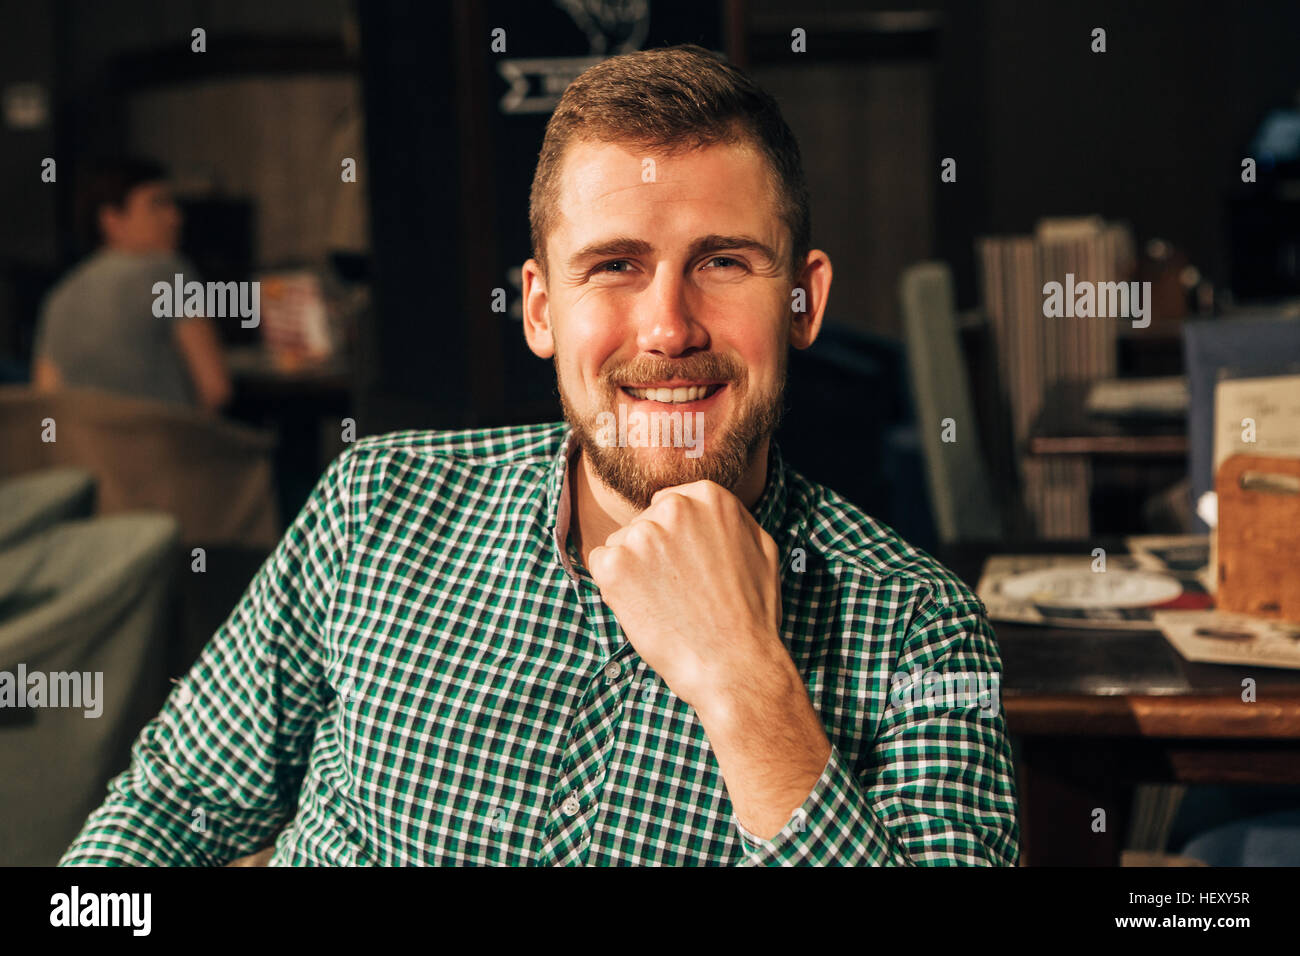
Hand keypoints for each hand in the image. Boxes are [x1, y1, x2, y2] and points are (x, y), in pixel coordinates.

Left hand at [587, 480, 789, 713]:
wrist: (733, 664)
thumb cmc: (751, 613)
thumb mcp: (762, 548)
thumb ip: (730, 518)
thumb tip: (707, 508)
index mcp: (707, 496)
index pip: (670, 505)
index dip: (677, 540)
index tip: (691, 566)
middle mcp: (673, 507)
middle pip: (644, 523)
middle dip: (655, 552)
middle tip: (681, 590)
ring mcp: (641, 535)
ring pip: (622, 545)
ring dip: (635, 570)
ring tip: (667, 603)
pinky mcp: (614, 566)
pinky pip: (601, 565)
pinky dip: (615, 587)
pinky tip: (645, 607)